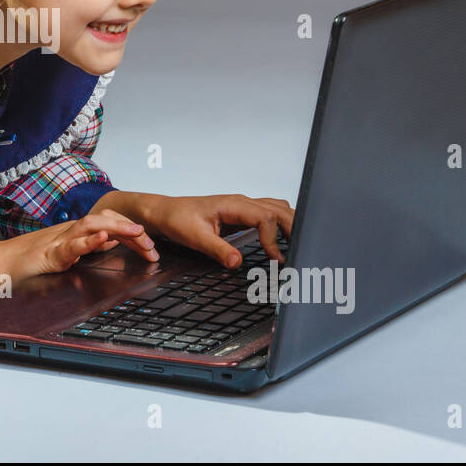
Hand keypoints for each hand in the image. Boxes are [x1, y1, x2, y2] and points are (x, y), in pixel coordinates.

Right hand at [0, 209, 159, 283]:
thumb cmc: (27, 261)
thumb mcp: (66, 253)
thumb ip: (89, 246)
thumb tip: (114, 241)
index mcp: (75, 232)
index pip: (109, 224)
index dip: (131, 230)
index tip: (151, 245)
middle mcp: (69, 231)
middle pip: (106, 220)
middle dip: (131, 230)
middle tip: (152, 245)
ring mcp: (58, 240)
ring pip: (91, 225)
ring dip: (117, 228)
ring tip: (137, 233)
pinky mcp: (48, 254)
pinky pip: (70, 245)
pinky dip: (87, 241)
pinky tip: (102, 240)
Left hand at [147, 194, 294, 268]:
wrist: (166, 212)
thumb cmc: (177, 220)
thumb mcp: (194, 237)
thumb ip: (217, 250)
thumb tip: (237, 263)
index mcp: (232, 205)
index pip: (265, 216)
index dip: (273, 238)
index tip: (275, 258)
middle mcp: (242, 202)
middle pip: (279, 209)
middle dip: (293, 229)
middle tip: (299, 253)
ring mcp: (244, 206)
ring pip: (278, 208)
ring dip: (290, 224)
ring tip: (297, 246)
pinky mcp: (243, 213)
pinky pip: (270, 213)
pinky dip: (281, 224)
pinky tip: (284, 240)